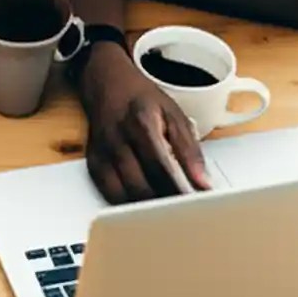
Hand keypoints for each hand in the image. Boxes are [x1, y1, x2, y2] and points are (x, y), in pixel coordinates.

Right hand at [80, 44, 210, 203]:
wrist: (106, 84)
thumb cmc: (142, 99)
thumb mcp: (174, 114)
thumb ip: (190, 150)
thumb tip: (203, 183)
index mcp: (142, 124)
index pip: (162, 168)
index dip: (179, 192)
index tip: (195, 206)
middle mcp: (118, 139)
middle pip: (141, 186)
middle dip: (164, 205)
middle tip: (183, 212)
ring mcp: (103, 152)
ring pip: (124, 195)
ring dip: (146, 207)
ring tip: (166, 211)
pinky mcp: (93, 162)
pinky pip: (109, 193)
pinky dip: (128, 204)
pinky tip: (144, 203)